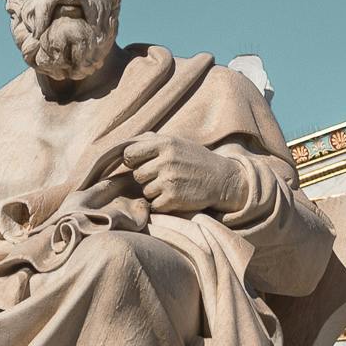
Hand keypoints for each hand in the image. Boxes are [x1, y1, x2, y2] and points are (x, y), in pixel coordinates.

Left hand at [120, 132, 240, 216]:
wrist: (222, 179)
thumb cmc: (194, 159)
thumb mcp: (176, 141)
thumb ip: (151, 140)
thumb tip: (123, 144)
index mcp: (165, 143)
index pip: (129, 153)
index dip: (133, 161)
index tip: (142, 163)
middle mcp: (166, 161)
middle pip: (137, 175)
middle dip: (147, 178)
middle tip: (163, 176)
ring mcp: (170, 180)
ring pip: (145, 191)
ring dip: (155, 192)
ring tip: (172, 185)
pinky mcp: (173, 199)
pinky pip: (154, 205)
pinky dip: (162, 204)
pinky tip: (175, 196)